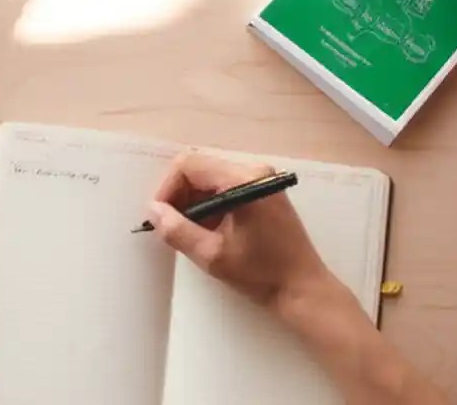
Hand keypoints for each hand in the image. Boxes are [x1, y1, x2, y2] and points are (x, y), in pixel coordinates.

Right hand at [146, 152, 328, 310]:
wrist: (304, 291)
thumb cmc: (261, 274)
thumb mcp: (212, 255)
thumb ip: (177, 230)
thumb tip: (152, 211)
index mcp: (243, 181)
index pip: (189, 165)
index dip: (167, 188)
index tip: (159, 217)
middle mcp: (253, 172)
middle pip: (200, 168)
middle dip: (179, 195)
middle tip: (170, 227)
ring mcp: (261, 181)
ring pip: (210, 178)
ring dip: (193, 202)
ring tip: (189, 232)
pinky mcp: (264, 193)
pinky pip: (225, 188)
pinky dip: (210, 205)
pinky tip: (208, 231)